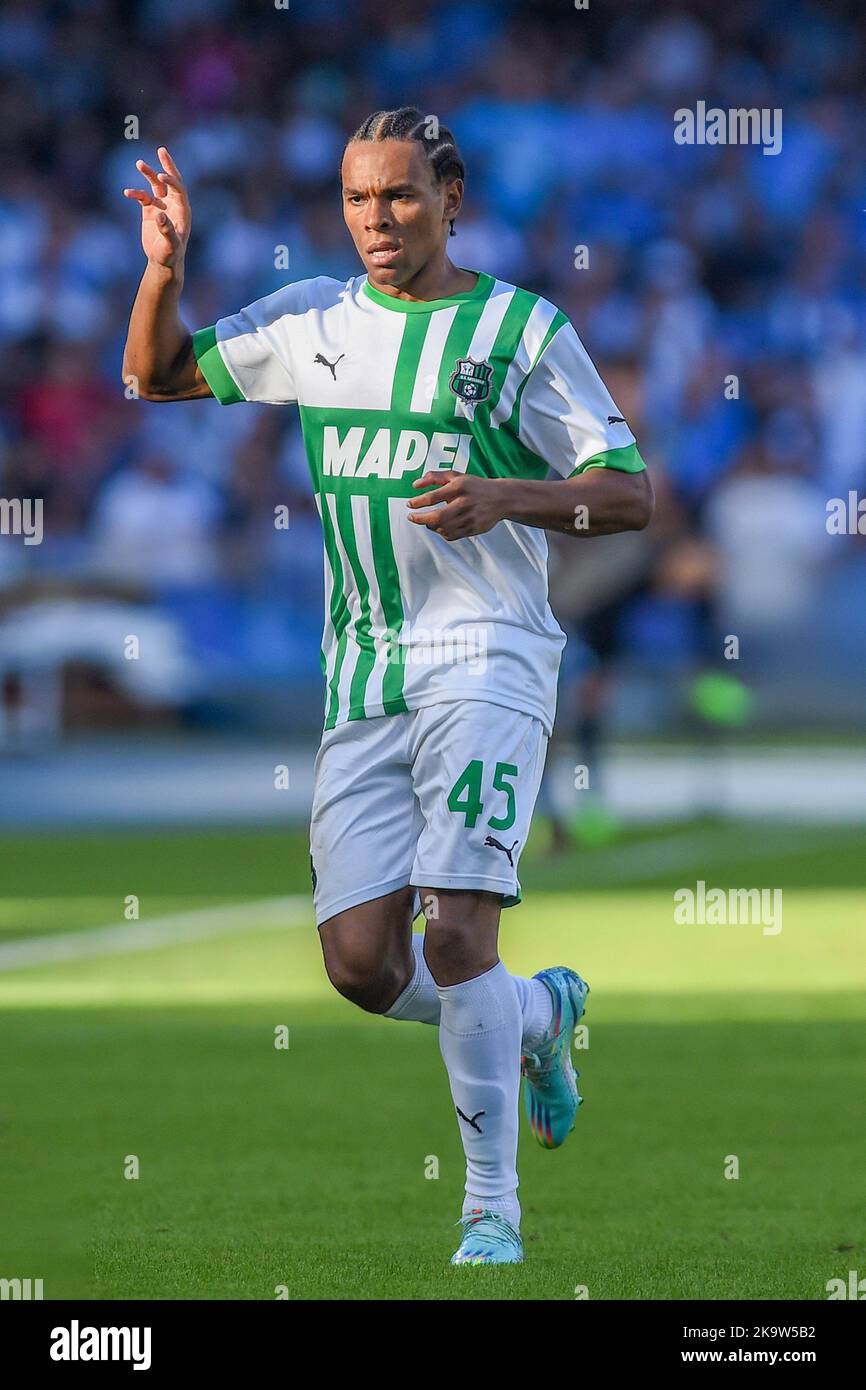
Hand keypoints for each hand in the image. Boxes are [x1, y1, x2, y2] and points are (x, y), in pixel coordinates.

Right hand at [123, 146, 190, 269]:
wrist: (163, 262)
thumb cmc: (170, 255)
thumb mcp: (171, 245)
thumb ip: (167, 231)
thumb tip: (160, 216)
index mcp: (182, 211)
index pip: (179, 189)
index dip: (172, 180)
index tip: (161, 176)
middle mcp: (173, 205)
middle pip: (171, 181)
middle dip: (167, 165)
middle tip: (161, 150)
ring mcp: (161, 206)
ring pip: (156, 185)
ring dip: (149, 174)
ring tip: (139, 163)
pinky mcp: (150, 210)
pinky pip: (142, 196)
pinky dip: (135, 193)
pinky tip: (126, 193)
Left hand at [406, 471, 507, 540]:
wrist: (502, 498)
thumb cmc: (474, 486)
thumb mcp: (456, 476)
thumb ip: (435, 477)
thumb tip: (415, 485)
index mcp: (459, 487)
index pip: (433, 496)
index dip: (418, 502)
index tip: (409, 504)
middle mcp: (465, 503)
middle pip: (437, 517)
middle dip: (420, 519)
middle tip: (411, 517)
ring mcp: (470, 518)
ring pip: (443, 528)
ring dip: (430, 526)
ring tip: (427, 521)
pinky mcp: (473, 528)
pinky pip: (452, 535)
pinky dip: (442, 532)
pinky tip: (440, 527)